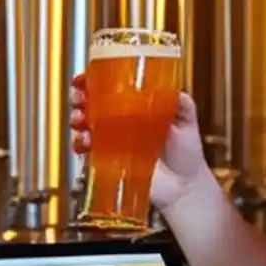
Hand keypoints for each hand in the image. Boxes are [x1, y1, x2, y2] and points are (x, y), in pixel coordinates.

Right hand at [69, 73, 210, 209]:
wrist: (184, 187)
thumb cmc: (187, 154)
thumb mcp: (188, 122)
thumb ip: (182, 104)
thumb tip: (173, 88)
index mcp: (137, 106)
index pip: (112, 87)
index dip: (95, 80)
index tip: (86, 78)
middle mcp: (121, 121)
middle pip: (92, 102)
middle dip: (80, 97)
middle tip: (80, 98)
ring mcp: (113, 140)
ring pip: (84, 123)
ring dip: (77, 118)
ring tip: (80, 120)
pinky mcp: (108, 159)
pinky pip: (87, 149)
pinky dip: (80, 143)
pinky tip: (85, 142)